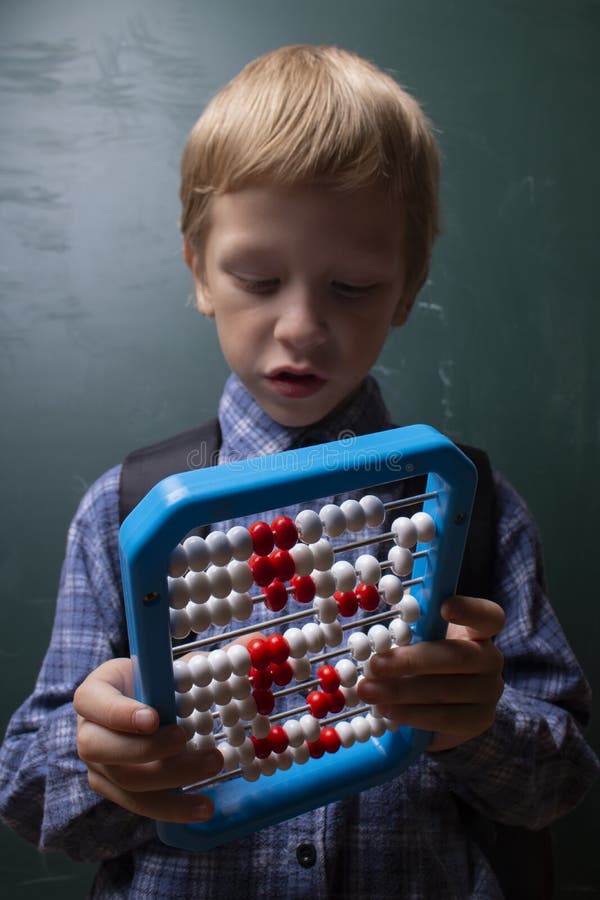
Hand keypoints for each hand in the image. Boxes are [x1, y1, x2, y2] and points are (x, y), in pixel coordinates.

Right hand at [74, 657, 222, 822]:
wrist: (139, 711)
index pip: (93, 702)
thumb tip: (248, 646)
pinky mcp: (115, 791)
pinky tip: (205, 806)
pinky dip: (175, 807)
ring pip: (126, 782)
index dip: (120, 713)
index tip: (154, 718)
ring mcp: (98, 767)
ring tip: (213, 764)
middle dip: (148, 749)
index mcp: (94, 693)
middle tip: (186, 739)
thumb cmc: (155, 684)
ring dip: (173, 777)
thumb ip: (203, 662)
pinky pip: (142, 805)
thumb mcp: (169, 668)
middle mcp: (87, 733)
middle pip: (103, 749)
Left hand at [356, 595, 504, 750]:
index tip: (443, 607)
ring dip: (401, 692)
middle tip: (375, 664)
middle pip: (460, 656)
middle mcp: (491, 660)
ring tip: (369, 691)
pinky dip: (410, 715)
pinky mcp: (478, 723)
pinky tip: (385, 710)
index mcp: (480, 631)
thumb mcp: (420, 635)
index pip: (488, 616)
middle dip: (412, 661)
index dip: (468, 610)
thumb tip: (384, 613)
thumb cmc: (425, 657)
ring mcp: (489, 693)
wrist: (445, 702)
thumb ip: (410, 622)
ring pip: (447, 692)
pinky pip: (443, 720)